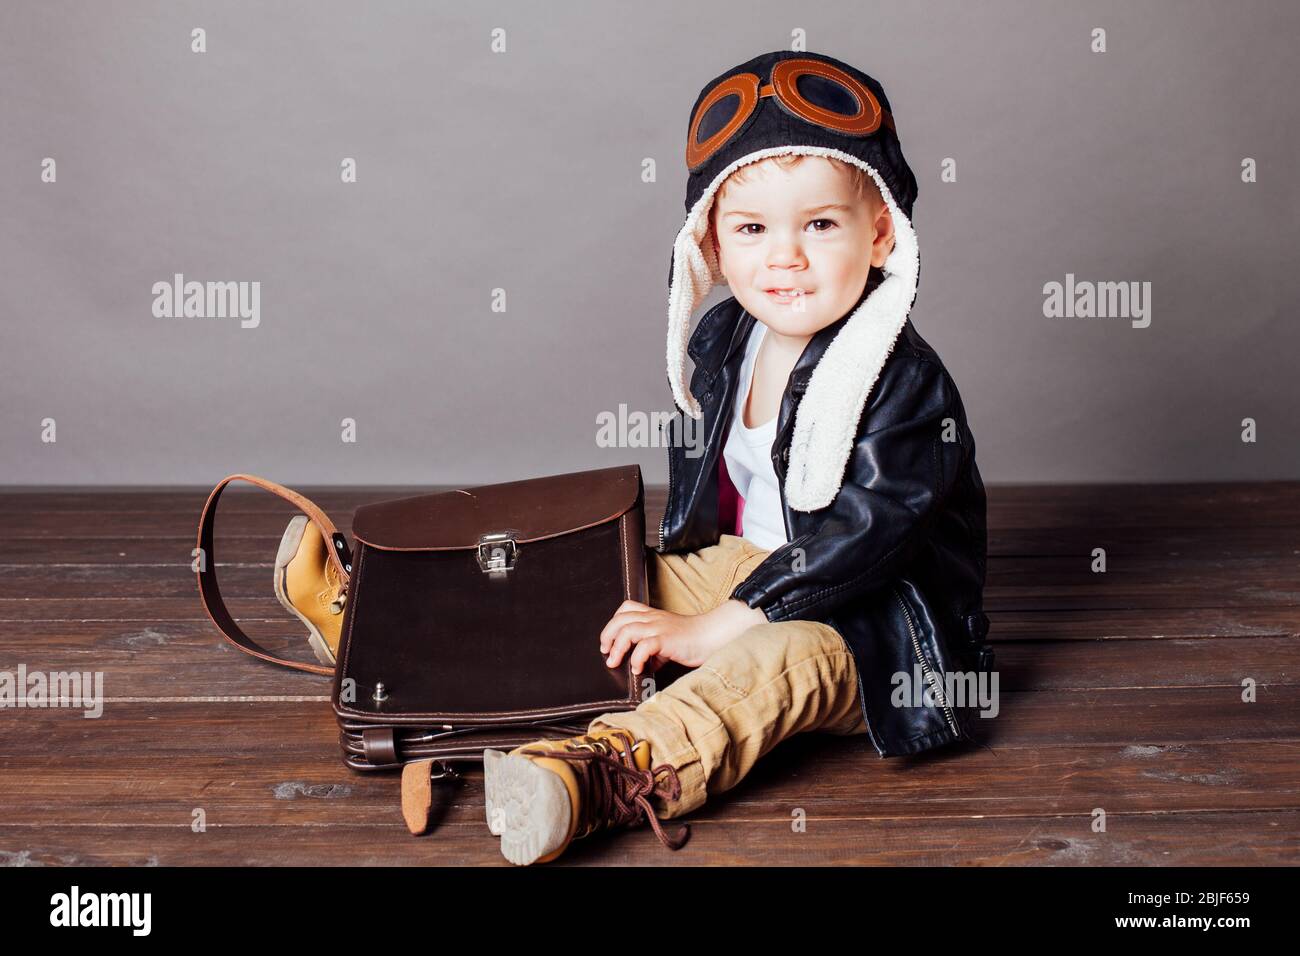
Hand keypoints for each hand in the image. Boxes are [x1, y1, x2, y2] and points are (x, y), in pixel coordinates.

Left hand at [599, 599, 767, 675]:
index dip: (613, 623)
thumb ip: (655, 651)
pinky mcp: (667, 639)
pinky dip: (636, 658)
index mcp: (653, 616)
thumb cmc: (693, 640)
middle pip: (620, 619)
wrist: (713, 636)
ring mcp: (659, 627)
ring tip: (616, 662)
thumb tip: (643, 665)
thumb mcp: (669, 642)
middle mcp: (653, 619)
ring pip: (627, 630)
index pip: (625, 608)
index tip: (610, 641)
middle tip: (607, 653)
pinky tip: (637, 669)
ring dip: (617, 648)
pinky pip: (644, 646)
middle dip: (608, 636)